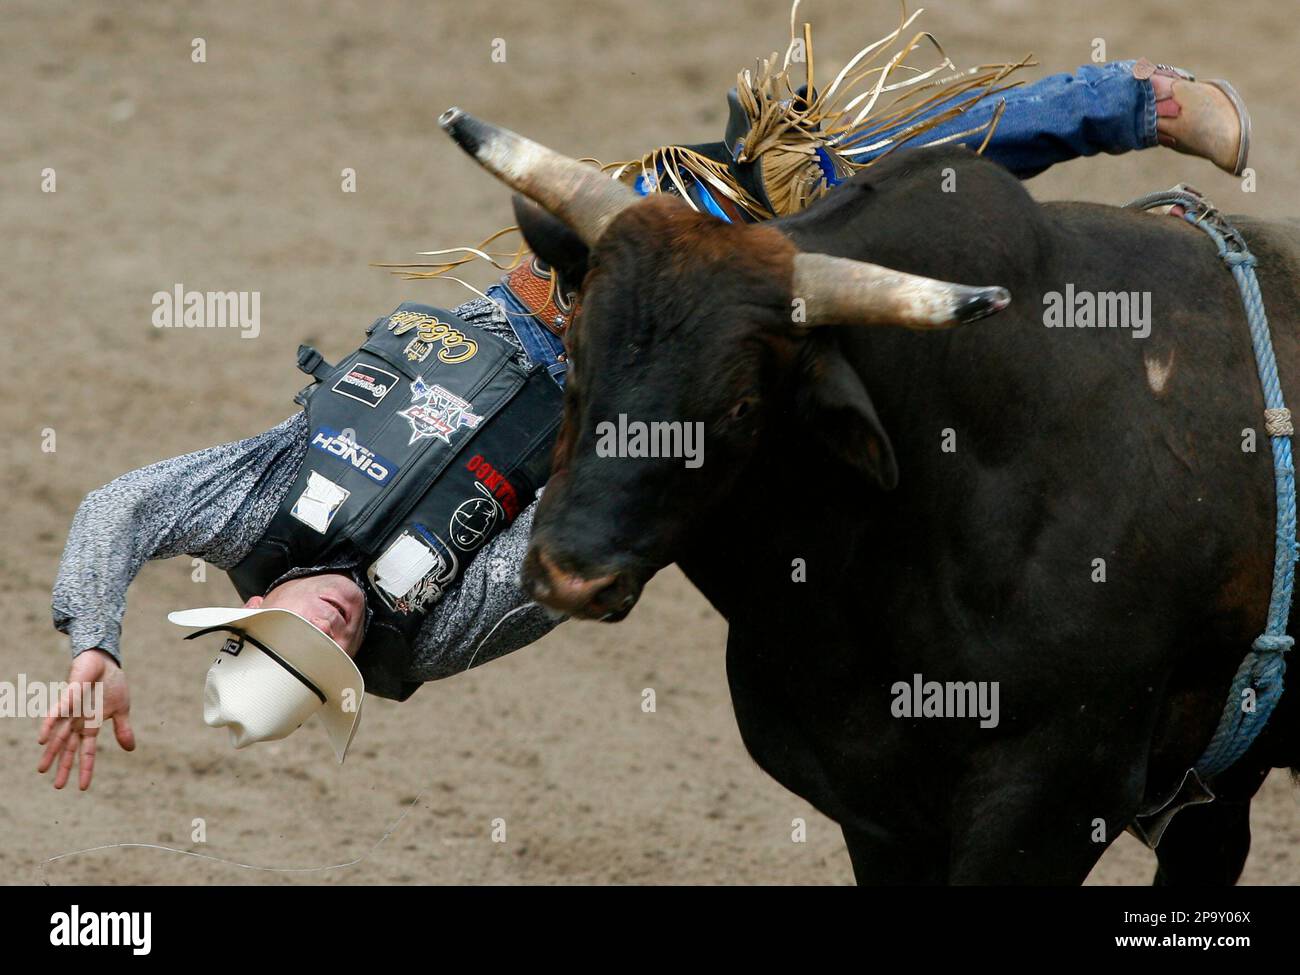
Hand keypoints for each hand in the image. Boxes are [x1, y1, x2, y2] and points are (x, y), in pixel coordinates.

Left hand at [37, 649, 134, 790]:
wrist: (105, 662)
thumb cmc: (111, 684)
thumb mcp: (121, 709)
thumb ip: (122, 729)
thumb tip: (131, 749)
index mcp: (91, 726)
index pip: (88, 751)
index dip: (86, 769)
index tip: (83, 788)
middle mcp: (78, 722)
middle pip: (68, 748)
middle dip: (63, 767)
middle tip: (57, 786)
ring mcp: (72, 711)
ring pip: (58, 736)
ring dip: (51, 752)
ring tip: (42, 770)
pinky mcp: (69, 698)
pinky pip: (56, 713)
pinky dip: (49, 726)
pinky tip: (42, 740)